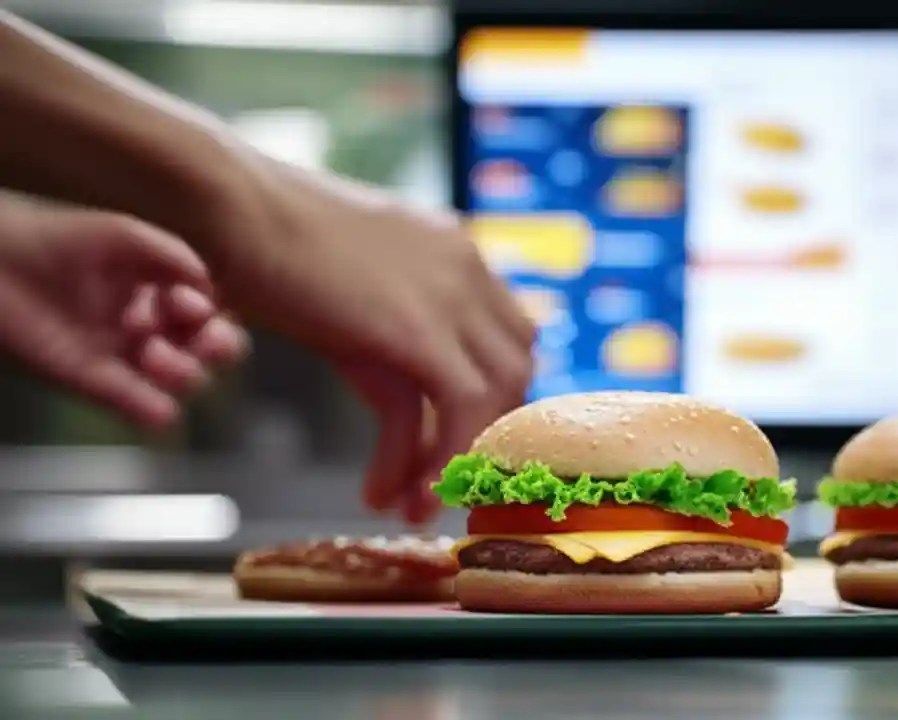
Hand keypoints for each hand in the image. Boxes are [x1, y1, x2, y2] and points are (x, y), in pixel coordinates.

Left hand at [0, 193, 247, 426]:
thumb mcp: (125, 235)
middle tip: (207, 342)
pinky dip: (153, 412)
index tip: (184, 301)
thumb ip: (173, 255)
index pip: (211, 313)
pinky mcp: (93, 381)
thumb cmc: (58, 240)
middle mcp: (150, 327)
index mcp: (161, 292)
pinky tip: (160, 408)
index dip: (210, 313)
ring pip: (182, 382)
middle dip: (220, 348)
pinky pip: (136, 406)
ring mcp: (123, 356)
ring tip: (153, 355)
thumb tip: (210, 291)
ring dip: (183, 373)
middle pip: (209, 351)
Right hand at [206, 159, 534, 523]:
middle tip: (443, 484)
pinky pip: (456, 416)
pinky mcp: (416, 331)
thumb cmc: (263, 238)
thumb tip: (394, 378)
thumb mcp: (349, 278)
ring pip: (491, 401)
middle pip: (513, 372)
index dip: (495, 399)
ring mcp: (448, 297)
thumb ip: (386, 319)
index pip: (511, 337)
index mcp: (454, 250)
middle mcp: (465, 270)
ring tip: (412, 507)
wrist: (227, 204)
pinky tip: (382, 494)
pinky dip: (426, 465)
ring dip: (452, 464)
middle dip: (484, 437)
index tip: (463, 444)